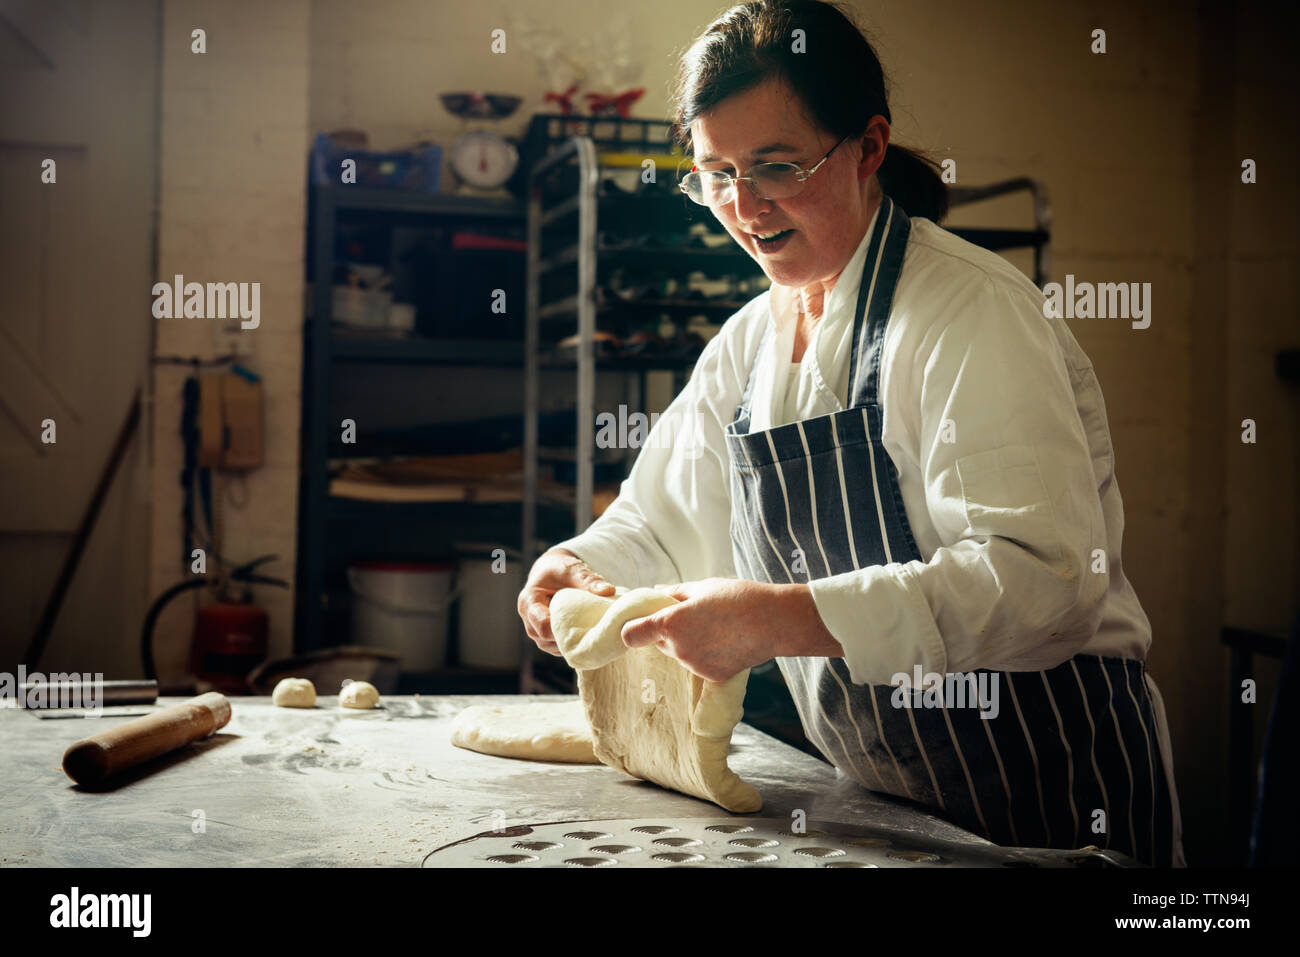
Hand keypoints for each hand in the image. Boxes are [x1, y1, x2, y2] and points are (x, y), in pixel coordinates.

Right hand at [517, 548, 615, 655]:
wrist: (554, 575)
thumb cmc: (559, 570)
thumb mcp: (572, 570)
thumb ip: (587, 579)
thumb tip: (607, 590)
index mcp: (529, 602)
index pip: (542, 624)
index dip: (562, 627)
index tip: (584, 621)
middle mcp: (529, 620)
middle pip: (546, 639)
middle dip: (569, 636)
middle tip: (593, 629)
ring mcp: (537, 632)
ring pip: (553, 647)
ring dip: (572, 643)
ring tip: (591, 632)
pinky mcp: (548, 639)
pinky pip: (560, 648)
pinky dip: (573, 644)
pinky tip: (588, 636)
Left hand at [621, 577, 809, 681]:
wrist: (774, 622)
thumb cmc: (737, 598)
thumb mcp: (703, 587)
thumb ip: (675, 593)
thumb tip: (656, 592)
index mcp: (670, 623)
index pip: (631, 634)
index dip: (631, 629)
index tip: (637, 624)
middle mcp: (678, 648)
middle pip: (658, 642)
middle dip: (668, 632)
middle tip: (693, 617)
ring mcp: (694, 665)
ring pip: (679, 654)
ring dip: (687, 643)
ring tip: (715, 627)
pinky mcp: (711, 676)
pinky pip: (698, 665)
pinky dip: (705, 655)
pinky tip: (724, 641)